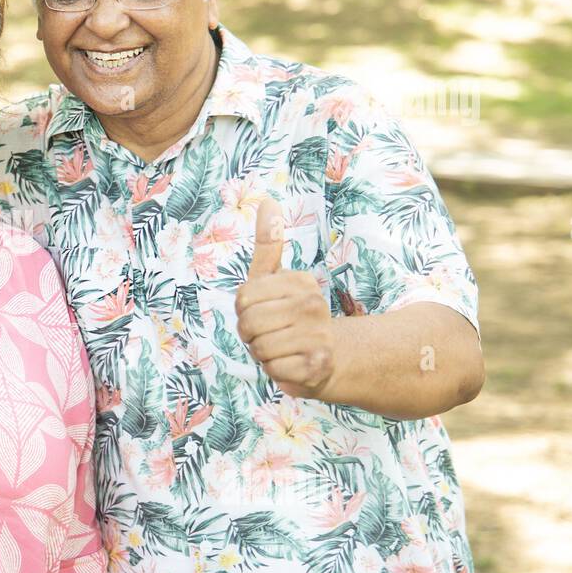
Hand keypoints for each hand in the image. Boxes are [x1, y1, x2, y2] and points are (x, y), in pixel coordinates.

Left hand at [234, 197, 338, 399]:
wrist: (328, 358)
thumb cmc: (290, 316)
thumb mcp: (275, 278)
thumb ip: (269, 244)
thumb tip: (268, 201)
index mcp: (301, 282)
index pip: (243, 298)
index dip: (245, 311)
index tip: (265, 312)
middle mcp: (313, 305)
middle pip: (248, 324)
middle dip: (251, 335)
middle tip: (272, 334)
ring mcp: (318, 336)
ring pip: (259, 348)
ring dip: (264, 354)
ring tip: (283, 349)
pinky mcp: (317, 366)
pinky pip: (272, 370)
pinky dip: (276, 372)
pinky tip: (293, 365)